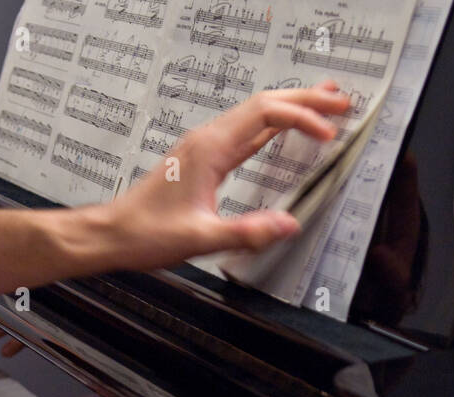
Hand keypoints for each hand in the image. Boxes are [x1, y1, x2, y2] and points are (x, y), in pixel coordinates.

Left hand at [108, 83, 350, 268]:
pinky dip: (272, 125)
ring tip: (322, 105)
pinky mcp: (202, 159)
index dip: (301, 119)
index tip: (327, 134)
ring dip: (290, 107)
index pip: (265, 115)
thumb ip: (245, 232)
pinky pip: (245, 131)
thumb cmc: (146, 233)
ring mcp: (204, 147)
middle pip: (264, 104)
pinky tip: (283, 129)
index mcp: (209, 149)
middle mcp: (207, 140)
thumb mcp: (199, 238)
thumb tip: (287, 224)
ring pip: (255, 114)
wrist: (113, 233)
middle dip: (305, 100)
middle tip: (340, 102)